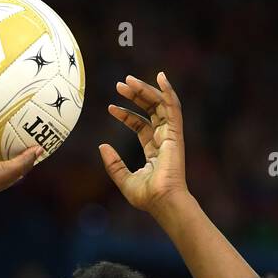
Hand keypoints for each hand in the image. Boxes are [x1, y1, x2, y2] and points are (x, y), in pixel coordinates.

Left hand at [100, 72, 189, 214]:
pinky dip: (168, 91)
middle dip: (136, 96)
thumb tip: (102, 146)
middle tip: (119, 84)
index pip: (140, 125)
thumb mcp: (124, 179)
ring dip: (146, 90)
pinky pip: (173, 107)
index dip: (125, 115)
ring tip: (129, 80)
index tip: (110, 107)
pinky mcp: (175, 133)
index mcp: (154, 151)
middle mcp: (163, 140)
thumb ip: (113, 164)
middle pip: (151, 110)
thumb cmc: (147, 196)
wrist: (162, 200)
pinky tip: (160, 77)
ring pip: (160, 105)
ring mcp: (171, 136)